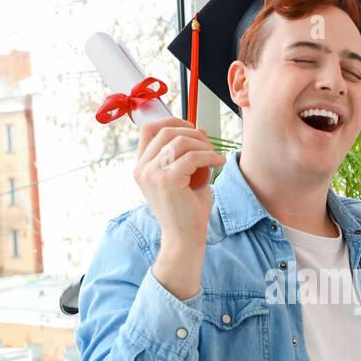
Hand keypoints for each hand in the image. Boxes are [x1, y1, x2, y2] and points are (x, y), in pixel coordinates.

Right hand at [135, 118, 222, 298]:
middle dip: (191, 132)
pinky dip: (209, 156)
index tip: (191, 127)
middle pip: (166, 131)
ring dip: (202, 145)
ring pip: (180, 141)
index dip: (171, 121)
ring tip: (214, 156)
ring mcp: (152, 174)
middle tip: (209, 144)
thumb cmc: (186, 211)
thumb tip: (198, 130)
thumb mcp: (182, 177)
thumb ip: (185, 154)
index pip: (148, 129)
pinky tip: (219, 163)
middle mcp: (142, 168)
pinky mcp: (167, 180)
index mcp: (141, 167)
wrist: (184, 239)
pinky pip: (192, 157)